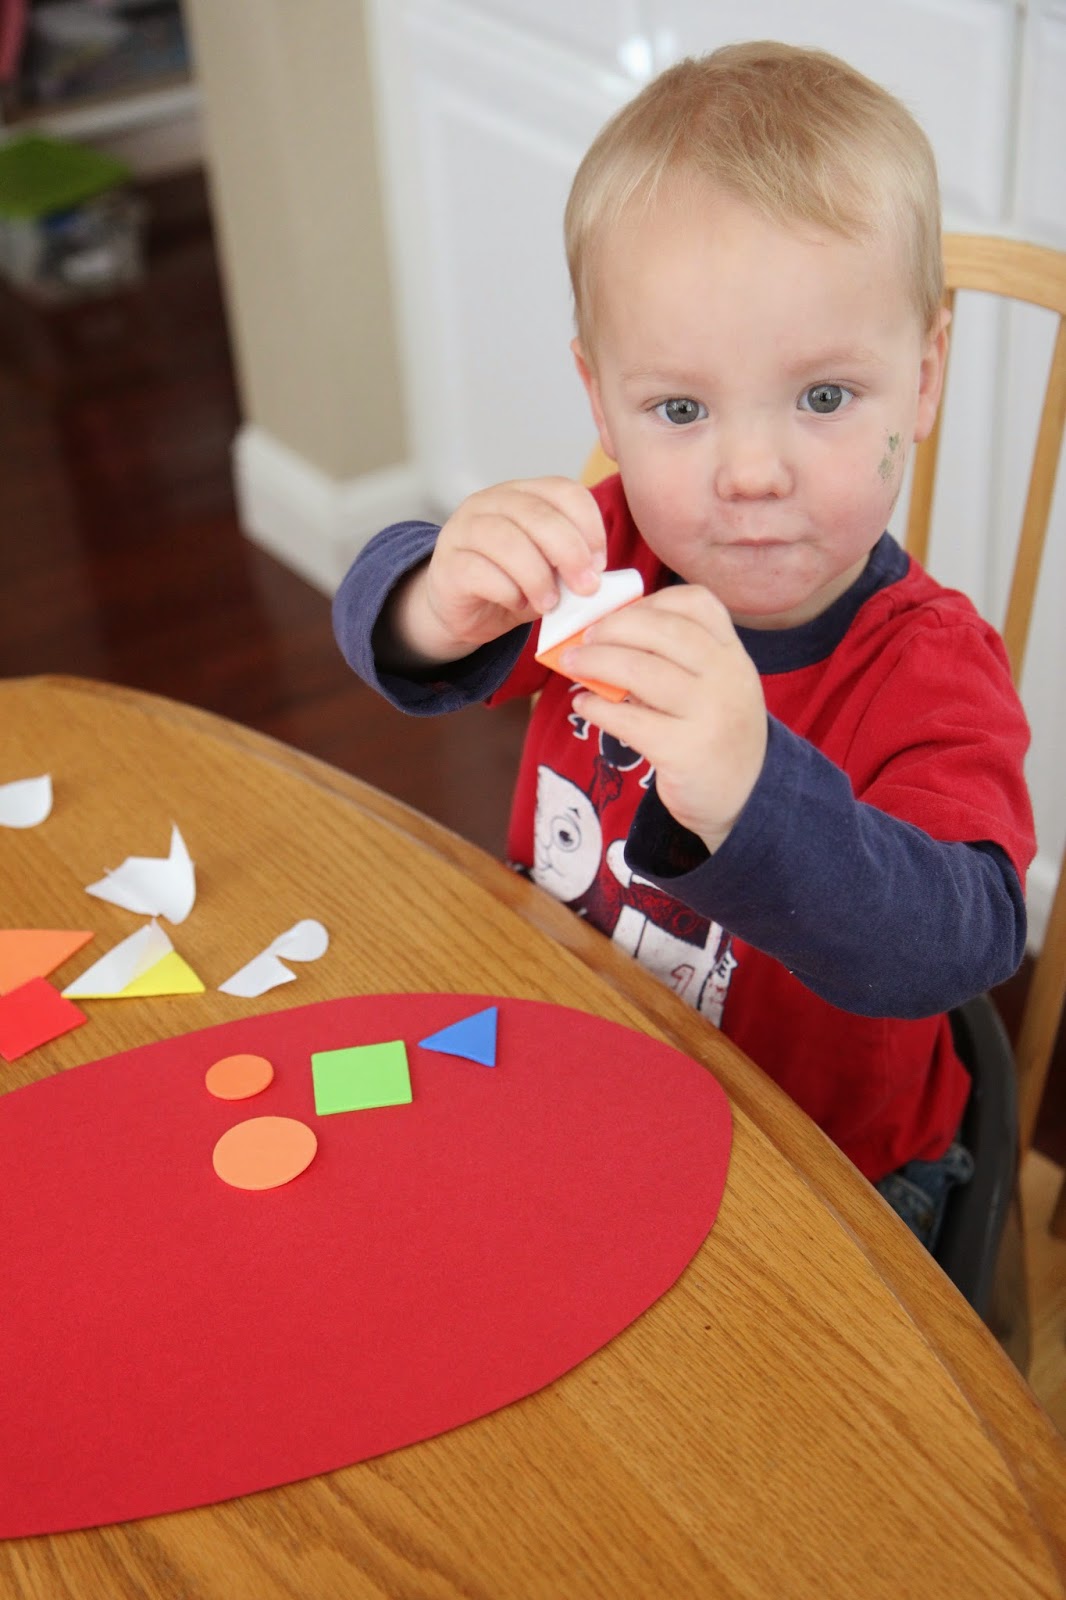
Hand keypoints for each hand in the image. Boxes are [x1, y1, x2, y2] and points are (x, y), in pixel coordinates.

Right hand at [384, 478, 606, 668]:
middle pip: (538, 514)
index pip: (563, 490)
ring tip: (550, 603)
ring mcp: (463, 530)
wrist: (464, 613)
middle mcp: (490, 502)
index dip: (589, 525)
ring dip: (538, 577)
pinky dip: (509, 592)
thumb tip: (598, 575)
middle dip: (570, 553)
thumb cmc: (512, 585)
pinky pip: (482, 573)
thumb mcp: (550, 569)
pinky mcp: (448, 564)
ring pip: (508, 542)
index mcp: (522, 493)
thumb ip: (571, 563)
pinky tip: (518, 604)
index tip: (600, 564)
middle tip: (586, 587)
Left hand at [564, 585, 767, 852]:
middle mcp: (727, 677)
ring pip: (642, 672)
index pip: (698, 604)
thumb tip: (602, 634)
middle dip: (613, 628)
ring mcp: (709, 714)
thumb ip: (673, 659)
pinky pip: (630, 720)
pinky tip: (584, 705)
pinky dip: (598, 707)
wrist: (743, 795)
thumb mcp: (710, 687)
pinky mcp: (685, 751)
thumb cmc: (712, 730)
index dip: (651, 600)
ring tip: (572, 664)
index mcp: (732, 653)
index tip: (617, 611)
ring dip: (596, 662)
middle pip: (663, 632)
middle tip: (582, 638)